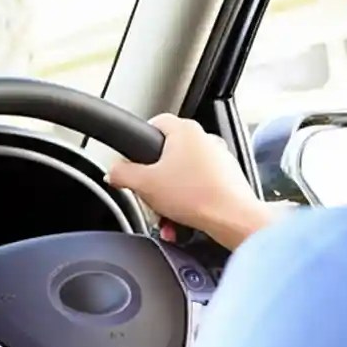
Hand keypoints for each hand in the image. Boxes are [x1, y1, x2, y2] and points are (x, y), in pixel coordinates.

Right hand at [107, 115, 270, 249]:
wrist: (232, 219)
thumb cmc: (196, 196)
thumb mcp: (144, 184)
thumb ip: (122, 174)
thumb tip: (114, 171)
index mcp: (185, 130)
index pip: (155, 123)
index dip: (141, 142)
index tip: (134, 160)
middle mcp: (205, 139)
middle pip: (168, 155)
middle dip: (156, 180)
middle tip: (150, 195)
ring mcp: (220, 158)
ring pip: (184, 175)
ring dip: (171, 198)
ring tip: (166, 218)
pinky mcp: (228, 179)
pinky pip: (200, 188)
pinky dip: (189, 204)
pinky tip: (182, 223)